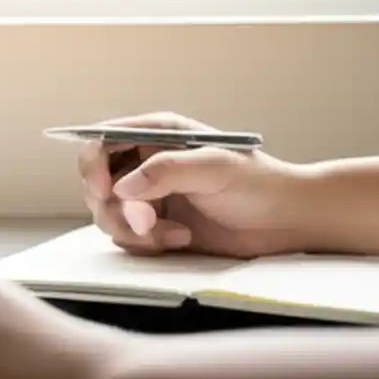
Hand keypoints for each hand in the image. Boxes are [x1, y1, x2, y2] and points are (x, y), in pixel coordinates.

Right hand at [78, 112, 305, 257]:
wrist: (285, 222)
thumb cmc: (259, 184)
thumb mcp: (214, 168)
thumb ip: (166, 170)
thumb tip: (121, 187)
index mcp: (157, 135)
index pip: (102, 140)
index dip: (92, 165)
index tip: (104, 191)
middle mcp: (146, 162)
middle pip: (97, 182)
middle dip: (113, 208)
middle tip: (144, 222)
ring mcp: (148, 195)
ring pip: (107, 214)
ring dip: (134, 230)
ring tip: (174, 234)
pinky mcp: (154, 225)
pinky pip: (126, 237)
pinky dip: (146, 243)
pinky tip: (181, 239)